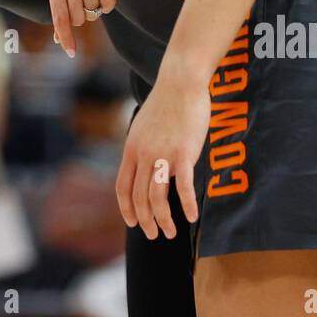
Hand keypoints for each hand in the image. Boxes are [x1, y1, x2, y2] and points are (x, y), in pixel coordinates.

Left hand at [47, 0, 142, 56]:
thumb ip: (61, 8)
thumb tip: (58, 39)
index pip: (59, 18)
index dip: (65, 37)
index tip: (70, 52)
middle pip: (78, 20)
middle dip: (84, 11)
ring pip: (93, 14)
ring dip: (97, 4)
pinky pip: (107, 9)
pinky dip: (109, 1)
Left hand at [116, 69, 207, 239]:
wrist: (180, 82)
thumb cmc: (166, 103)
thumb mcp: (143, 126)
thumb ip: (142, 147)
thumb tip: (144, 164)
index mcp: (132, 149)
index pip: (123, 187)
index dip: (126, 208)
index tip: (133, 222)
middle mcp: (143, 154)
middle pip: (139, 197)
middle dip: (145, 221)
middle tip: (153, 234)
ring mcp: (163, 155)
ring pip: (157, 198)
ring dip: (163, 220)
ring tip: (171, 232)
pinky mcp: (183, 154)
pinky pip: (184, 187)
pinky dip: (187, 206)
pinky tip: (193, 216)